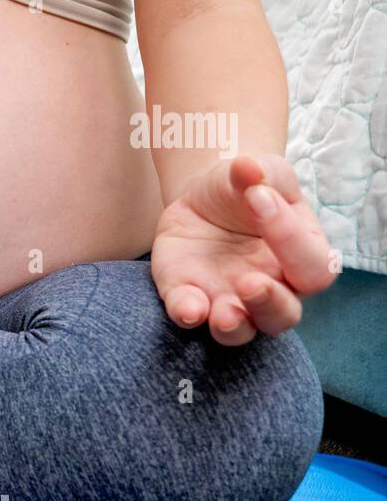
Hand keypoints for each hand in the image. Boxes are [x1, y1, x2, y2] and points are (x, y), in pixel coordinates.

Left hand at [152, 155, 335, 345]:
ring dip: (233, 326)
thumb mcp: (258, 173)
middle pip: (283, 315)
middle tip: (249, 283)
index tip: (259, 199)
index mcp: (303, 257)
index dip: (291, 240)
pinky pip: (190, 315)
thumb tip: (248, 168)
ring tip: (223, 314)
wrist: (204, 197)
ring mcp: (229, 299)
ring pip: (241, 332)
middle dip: (268, 304)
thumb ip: (258, 174)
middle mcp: (272, 287)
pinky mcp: (189, 297)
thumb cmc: (247, 188)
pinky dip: (187, 313)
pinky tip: (186, 306)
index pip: (312, 265)